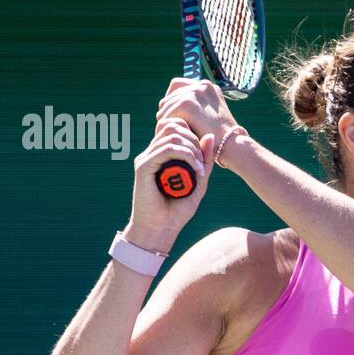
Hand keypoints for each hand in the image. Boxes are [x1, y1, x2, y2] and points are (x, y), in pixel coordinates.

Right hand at [127, 117, 215, 248]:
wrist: (161, 229)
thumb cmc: (178, 209)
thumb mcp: (200, 182)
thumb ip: (205, 160)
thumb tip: (211, 136)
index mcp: (163, 153)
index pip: (176, 126)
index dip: (193, 134)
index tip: (204, 156)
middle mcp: (153, 152)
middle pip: (173, 125)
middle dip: (194, 139)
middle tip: (203, 162)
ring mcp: (147, 158)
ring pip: (171, 135)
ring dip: (192, 149)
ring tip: (200, 168)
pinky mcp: (143, 167)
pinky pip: (165, 149)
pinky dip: (185, 156)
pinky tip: (195, 170)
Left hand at [155, 78, 239, 147]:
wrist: (232, 144)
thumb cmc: (221, 137)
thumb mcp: (212, 115)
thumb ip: (198, 107)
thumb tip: (175, 106)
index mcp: (207, 86)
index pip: (177, 85)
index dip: (171, 99)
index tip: (171, 114)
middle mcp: (201, 85)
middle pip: (170, 96)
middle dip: (168, 111)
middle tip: (168, 126)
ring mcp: (194, 93)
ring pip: (166, 105)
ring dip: (166, 119)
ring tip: (170, 132)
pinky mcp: (187, 104)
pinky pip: (166, 114)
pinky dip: (167, 125)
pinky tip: (172, 135)